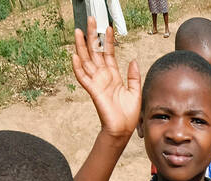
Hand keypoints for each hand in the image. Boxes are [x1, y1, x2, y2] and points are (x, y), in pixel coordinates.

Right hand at [72, 18, 141, 137]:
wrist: (123, 130)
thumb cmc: (128, 115)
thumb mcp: (135, 91)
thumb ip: (133, 76)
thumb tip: (133, 60)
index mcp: (113, 76)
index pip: (108, 53)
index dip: (108, 40)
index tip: (107, 27)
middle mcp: (103, 77)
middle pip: (95, 52)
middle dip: (92, 36)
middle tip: (90, 20)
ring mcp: (97, 83)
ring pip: (86, 61)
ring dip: (82, 46)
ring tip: (78, 32)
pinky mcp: (93, 91)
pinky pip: (83, 78)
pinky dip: (78, 67)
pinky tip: (75, 56)